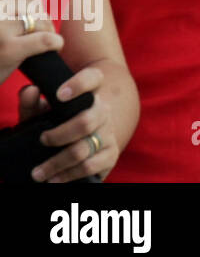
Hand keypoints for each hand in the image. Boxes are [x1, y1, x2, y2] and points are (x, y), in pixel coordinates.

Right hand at [1, 0, 63, 84]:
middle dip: (40, 17)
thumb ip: (5, 6)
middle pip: (33, 3)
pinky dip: (55, 42)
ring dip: (47, 30)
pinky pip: (45, 38)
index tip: (27, 12)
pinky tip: (54, 46)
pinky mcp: (7, 49)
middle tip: (38, 32)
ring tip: (43, 41)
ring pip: (40, 20)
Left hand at [19, 65, 117, 181]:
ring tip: (38, 172)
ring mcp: (109, 133)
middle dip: (59, 135)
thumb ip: (32, 102)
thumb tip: (32, 91)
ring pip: (83, 148)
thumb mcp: (41, 112)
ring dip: (57, 163)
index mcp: (90, 94)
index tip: (59, 94)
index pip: (93, 78)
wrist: (81, 141)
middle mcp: (103, 111)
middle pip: (86, 121)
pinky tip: (55, 179)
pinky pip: (90, 166)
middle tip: (42, 140)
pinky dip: (69, 175)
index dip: (80, 84)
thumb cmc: (56, 123)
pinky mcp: (111, 155)